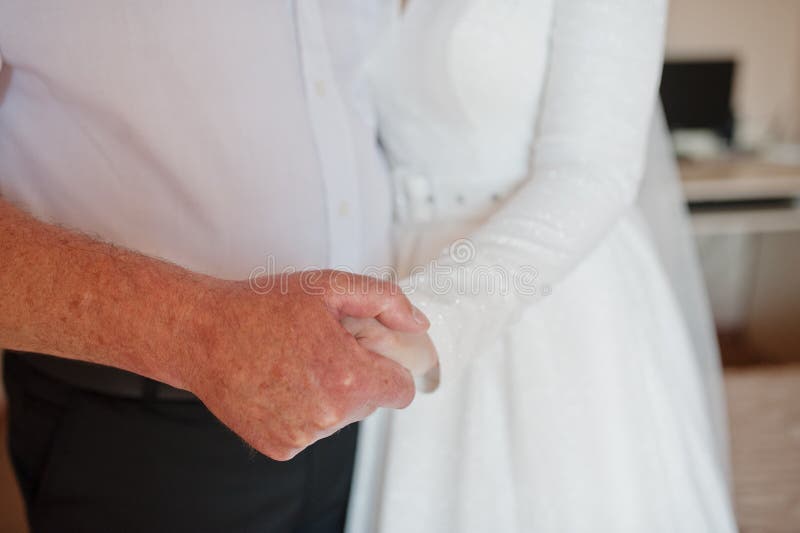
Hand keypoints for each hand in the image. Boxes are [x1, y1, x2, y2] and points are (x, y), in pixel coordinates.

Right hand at [180, 270, 427, 459]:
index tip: (369, 355)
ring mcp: (302, 435)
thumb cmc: (263, 307)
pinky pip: (310, 433)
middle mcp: (328, 415)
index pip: (401, 390)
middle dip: (356, 378)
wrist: (202, 334)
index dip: (389, 368)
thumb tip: (419, 324)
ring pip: (340, 420)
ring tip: (295, 365)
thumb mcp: (328, 286)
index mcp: (348, 376)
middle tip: (322, 350)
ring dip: (329, 396)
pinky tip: (278, 385)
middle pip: (370, 404)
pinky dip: (301, 413)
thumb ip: (384, 301)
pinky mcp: (279, 447)